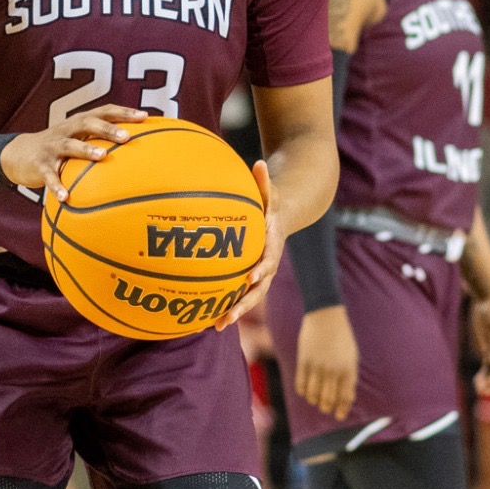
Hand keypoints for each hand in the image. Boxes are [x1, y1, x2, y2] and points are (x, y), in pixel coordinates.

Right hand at [0, 104, 148, 201]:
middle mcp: (67, 130)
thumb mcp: (78, 139)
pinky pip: (50, 176)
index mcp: (79, 122)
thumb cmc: (58, 148)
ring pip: (70, 145)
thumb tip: (137, 152)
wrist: (18, 154)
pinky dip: (57, 186)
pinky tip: (66, 197)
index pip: (104, 111)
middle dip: (108, 128)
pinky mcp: (40, 165)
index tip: (145, 117)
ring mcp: (53, 146)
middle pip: (88, 123)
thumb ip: (101, 141)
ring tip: (102, 156)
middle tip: (127, 137)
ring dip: (86, 149)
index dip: (124, 112)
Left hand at [218, 161, 280, 330]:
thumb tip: (259, 163)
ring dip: (235, 311)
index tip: (250, 278)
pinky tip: (208, 319)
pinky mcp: (249, 278)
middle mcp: (268, 264)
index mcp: (273, 246)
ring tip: (217, 325)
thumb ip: (265, 182)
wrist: (282, 218)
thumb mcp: (270, 192)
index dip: (260, 270)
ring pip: (249, 297)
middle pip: (259, 288)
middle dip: (245, 303)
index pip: (268, 260)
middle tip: (229, 315)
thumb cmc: (271, 203)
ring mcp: (259, 274)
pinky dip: (227, 306)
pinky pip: (239, 294)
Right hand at [295, 305, 359, 417]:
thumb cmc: (341, 338)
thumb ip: (350, 377)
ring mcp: (317, 365)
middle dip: (327, 407)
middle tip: (325, 408)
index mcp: (348, 369)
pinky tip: (305, 391)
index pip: (345, 397)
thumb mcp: (351, 357)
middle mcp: (333, 370)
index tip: (338, 416)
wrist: (326, 316)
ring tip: (315, 400)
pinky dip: (302, 391)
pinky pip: (301, 383)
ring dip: (314, 400)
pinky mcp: (304, 360)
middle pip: (328, 398)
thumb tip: (346, 398)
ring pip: (313, 394)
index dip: (342, 409)